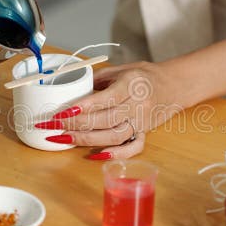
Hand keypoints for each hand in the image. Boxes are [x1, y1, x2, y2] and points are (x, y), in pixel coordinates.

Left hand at [37, 62, 185, 158]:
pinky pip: (131, 148)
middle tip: (52, 125)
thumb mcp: (121, 68)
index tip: (62, 111)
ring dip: (85, 140)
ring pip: (113, 136)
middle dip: (75, 124)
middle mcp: (138, 105)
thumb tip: (70, 89)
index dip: (83, 107)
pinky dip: (113, 155)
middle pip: (105, 120)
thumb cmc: (143, 75)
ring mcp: (142, 122)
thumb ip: (97, 79)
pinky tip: (93, 156)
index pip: (106, 98)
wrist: (174, 85)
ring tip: (62, 138)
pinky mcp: (144, 133)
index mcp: (132, 84)